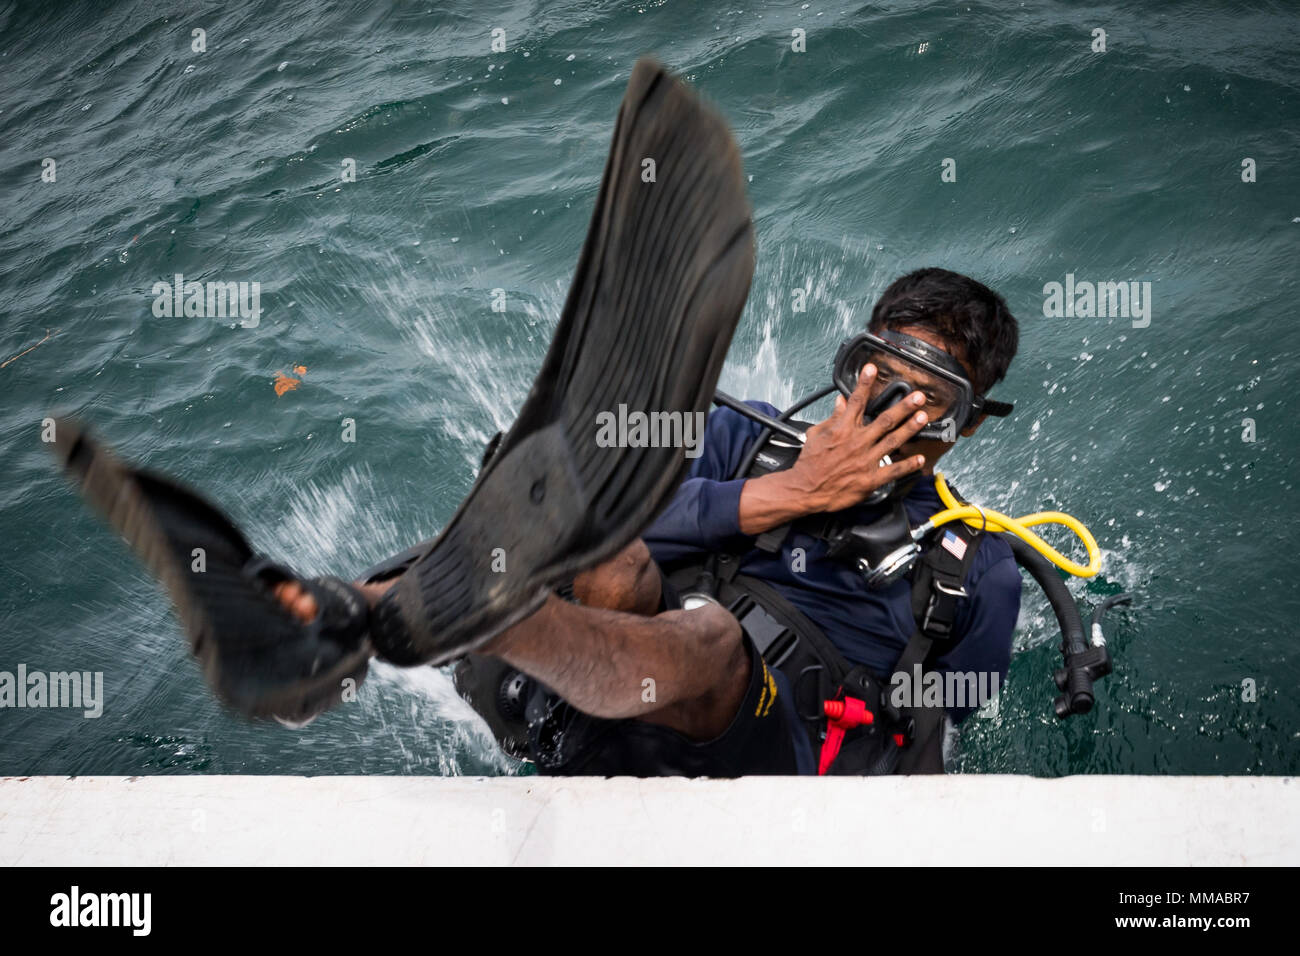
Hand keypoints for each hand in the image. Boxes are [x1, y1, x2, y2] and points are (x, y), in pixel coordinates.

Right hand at [783, 363, 927, 512]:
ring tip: (923, 417)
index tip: (872, 368)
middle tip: (918, 397)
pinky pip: (893, 470)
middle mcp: (857, 442)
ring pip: (893, 441)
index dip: (865, 383)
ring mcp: (865, 461)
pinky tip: (920, 458)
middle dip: (903, 407)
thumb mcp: (816, 435)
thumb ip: (832, 418)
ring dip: (910, 429)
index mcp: (842, 430)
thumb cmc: (810, 463)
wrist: (806, 490)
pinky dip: (907, 465)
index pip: (856, 401)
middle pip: (884, 420)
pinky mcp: (870, 479)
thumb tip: (841, 401)